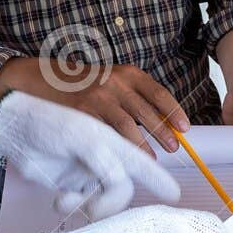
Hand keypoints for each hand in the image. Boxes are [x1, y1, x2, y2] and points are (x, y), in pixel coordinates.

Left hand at [0, 91, 179, 218]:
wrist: (14, 132)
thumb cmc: (49, 123)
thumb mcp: (82, 138)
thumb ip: (106, 161)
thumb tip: (122, 184)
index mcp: (113, 139)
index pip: (142, 161)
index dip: (159, 177)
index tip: (174, 195)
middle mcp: (105, 157)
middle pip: (124, 188)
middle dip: (111, 202)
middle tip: (95, 210)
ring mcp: (89, 171)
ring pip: (104, 199)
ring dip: (89, 205)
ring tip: (67, 201)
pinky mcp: (73, 183)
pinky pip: (84, 203)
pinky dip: (73, 205)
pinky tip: (59, 199)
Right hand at [50, 63, 189, 154]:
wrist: (48, 79)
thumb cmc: (89, 84)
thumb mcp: (116, 80)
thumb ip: (137, 97)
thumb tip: (164, 123)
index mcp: (128, 74)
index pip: (158, 93)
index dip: (174, 111)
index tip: (184, 128)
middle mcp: (114, 83)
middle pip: (145, 111)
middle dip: (162, 132)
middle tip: (173, 148)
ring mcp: (97, 98)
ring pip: (126, 125)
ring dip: (142, 145)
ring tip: (152, 159)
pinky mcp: (82, 113)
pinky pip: (105, 134)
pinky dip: (117, 147)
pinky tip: (124, 158)